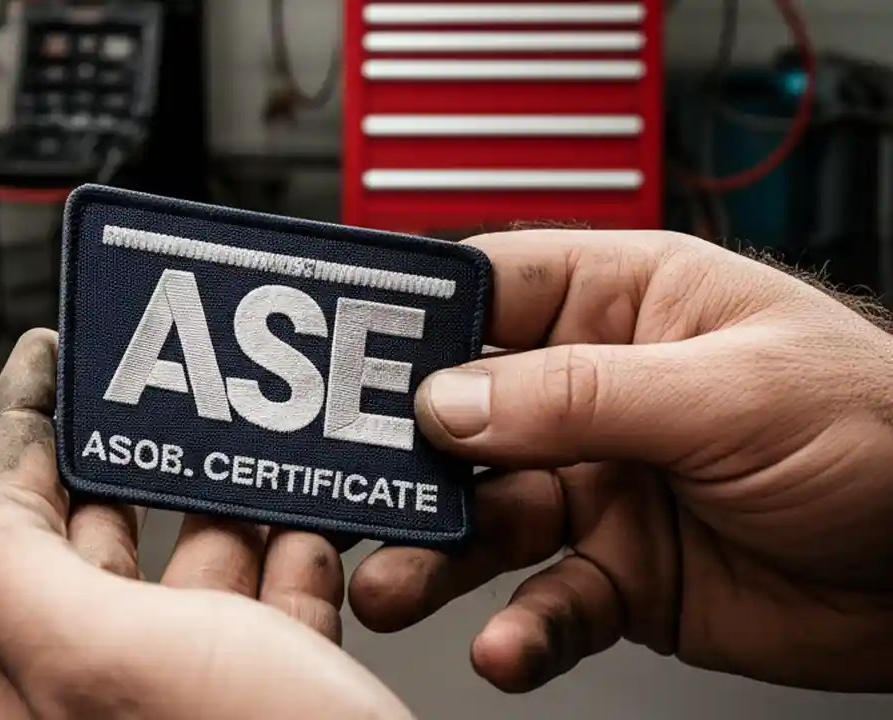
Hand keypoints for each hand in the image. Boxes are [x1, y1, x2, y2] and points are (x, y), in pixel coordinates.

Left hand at [0, 329, 411, 719]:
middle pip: (104, 538)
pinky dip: (298, 558)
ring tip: (265, 439)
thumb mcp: (106, 660)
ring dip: (234, 500)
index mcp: (38, 673)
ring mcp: (195, 695)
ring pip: (199, 567)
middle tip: (177, 376)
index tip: (53, 354)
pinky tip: (319, 524)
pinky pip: (276, 607)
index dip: (21, 432)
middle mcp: (108, 684)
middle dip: (143, 452)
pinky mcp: (277, 701)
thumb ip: (2, 577)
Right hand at [348, 230, 892, 692]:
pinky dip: (520, 629)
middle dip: (403, 456)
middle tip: (345, 488)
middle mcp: (597, 397)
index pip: (490, 292)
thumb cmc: (883, 429)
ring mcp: (603, 489)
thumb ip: (580, 396)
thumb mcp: (727, 391)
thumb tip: (451, 399)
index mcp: (625, 308)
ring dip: (435, 554)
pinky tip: (505, 645)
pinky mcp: (622, 575)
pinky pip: (549, 603)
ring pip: (488, 519)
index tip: (337, 358)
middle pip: (465, 417)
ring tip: (395, 583)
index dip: (408, 319)